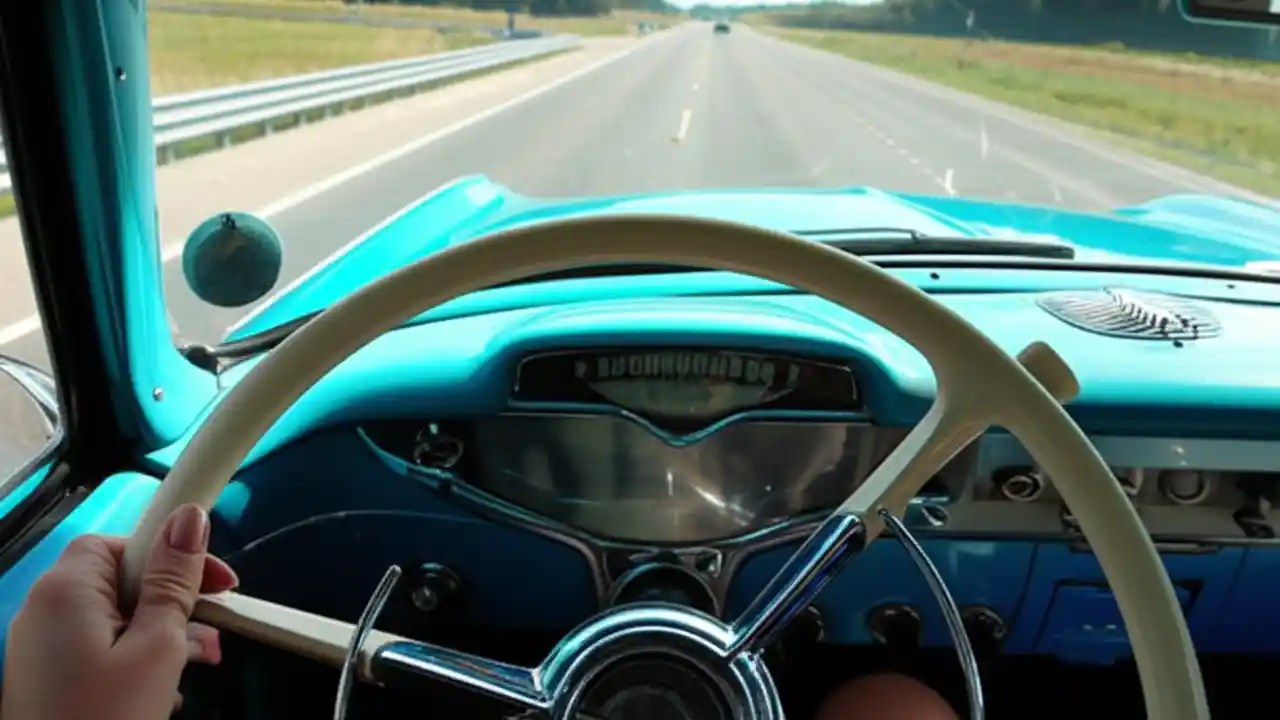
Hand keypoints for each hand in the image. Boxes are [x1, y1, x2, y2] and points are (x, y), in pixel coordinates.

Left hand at [2, 504, 238, 719]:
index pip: (122, 539)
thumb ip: (173, 581)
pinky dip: (135, 655)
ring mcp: (42, 648)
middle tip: (215, 625)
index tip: (217, 578)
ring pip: (114, 614)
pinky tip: (164, 686)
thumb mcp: (158, 647)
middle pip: (119, 577)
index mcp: (66, 590)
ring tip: (200, 662)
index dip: (172, 551)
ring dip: (161, 631)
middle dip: (172, 598)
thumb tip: (187, 518)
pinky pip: (99, 646)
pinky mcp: (48, 678)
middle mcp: (44, 610)